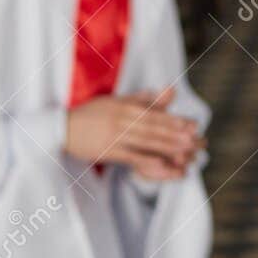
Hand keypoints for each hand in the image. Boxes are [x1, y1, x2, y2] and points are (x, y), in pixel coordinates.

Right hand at [65, 86, 204, 180]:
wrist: (62, 128)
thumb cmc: (90, 114)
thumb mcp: (115, 101)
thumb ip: (141, 99)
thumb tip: (167, 92)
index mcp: (125, 107)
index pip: (155, 114)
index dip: (174, 120)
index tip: (193, 126)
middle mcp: (122, 120)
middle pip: (154, 128)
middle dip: (176, 135)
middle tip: (196, 141)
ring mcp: (115, 136)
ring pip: (146, 142)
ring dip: (167, 147)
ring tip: (186, 152)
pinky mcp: (108, 151)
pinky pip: (132, 157)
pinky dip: (148, 161)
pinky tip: (163, 165)